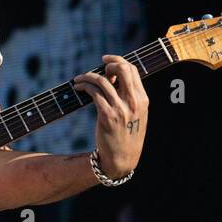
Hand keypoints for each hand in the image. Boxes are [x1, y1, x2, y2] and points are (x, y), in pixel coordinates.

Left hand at [73, 54, 148, 177]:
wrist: (122, 159)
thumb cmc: (127, 136)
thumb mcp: (136, 116)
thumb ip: (131, 98)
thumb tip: (115, 79)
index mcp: (143, 100)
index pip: (133, 70)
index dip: (118, 62)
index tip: (107, 61)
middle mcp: (133, 102)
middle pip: (122, 69)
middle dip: (108, 64)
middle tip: (98, 67)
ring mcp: (120, 109)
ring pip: (103, 81)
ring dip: (88, 76)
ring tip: (79, 79)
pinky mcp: (107, 116)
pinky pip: (94, 93)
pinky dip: (84, 87)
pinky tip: (79, 88)